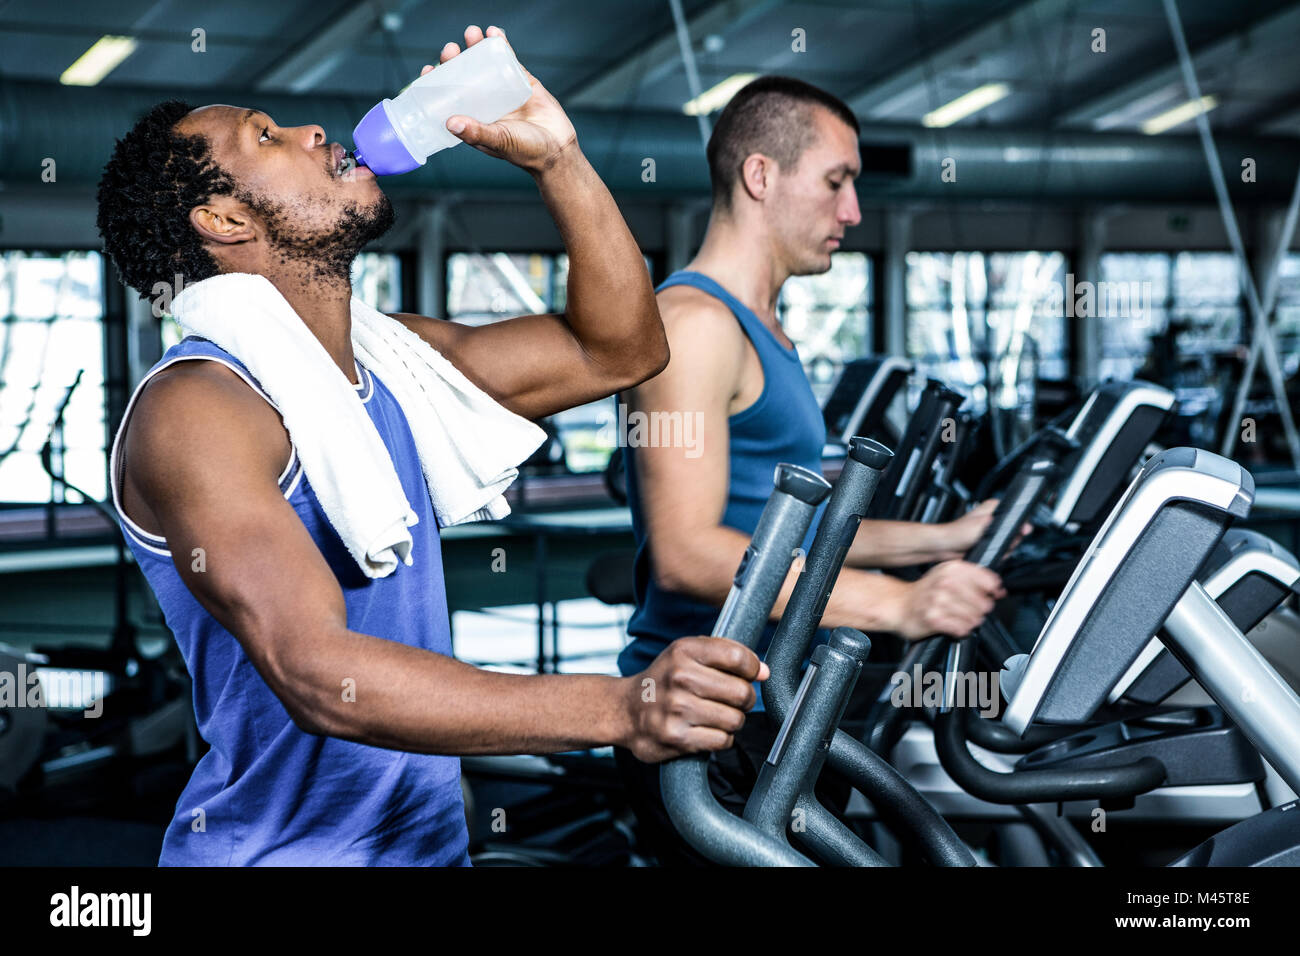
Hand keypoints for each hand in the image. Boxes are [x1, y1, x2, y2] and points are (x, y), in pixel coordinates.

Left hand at [424, 25, 577, 173]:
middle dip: (455, 60)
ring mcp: (503, 90)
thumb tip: (450, 122)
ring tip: (472, 33)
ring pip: (484, 64)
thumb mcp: (499, 142)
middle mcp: (485, 102)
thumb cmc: (527, 152)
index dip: (438, 83)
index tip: (429, 70)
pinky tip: (494, 33)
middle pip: (463, 75)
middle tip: (451, 49)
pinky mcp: (522, 81)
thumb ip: (477, 132)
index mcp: (474, 118)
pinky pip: (509, 60)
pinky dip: (501, 45)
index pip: (449, 97)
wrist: (558, 149)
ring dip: (476, 46)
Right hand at [619, 637, 767, 762]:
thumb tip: (764, 671)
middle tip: (732, 700)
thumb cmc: (664, 680)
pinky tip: (706, 730)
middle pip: (742, 692)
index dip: (753, 668)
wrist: (626, 710)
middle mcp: (680, 678)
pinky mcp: (677, 737)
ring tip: (715, 715)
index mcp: (684, 651)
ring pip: (735, 719)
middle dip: (744, 699)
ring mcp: (677, 709)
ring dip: (731, 721)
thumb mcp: (685, 654)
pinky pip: (722, 740)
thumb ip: (725, 654)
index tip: (751, 674)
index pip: (738, 657)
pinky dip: (720, 738)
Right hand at [892, 560, 1004, 640]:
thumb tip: (1000, 590)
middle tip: (969, 609)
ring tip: (960, 618)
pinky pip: (961, 629)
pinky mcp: (933, 619)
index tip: (988, 596)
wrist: (898, 604)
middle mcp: (945, 582)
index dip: (992, 592)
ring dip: (970, 622)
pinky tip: (953, 625)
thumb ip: (975, 578)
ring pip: (974, 618)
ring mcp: (938, 601)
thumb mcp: (948, 574)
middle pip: (985, 603)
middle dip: (981, 610)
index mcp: (952, 568)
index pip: (990, 582)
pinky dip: (961, 630)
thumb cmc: (927, 591)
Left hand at [935, 499, 1031, 560]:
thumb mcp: (984, 525)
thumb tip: (1023, 525)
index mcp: (994, 508)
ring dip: (1004, 548)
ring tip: (990, 546)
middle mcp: (995, 518)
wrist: (945, 547)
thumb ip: (1004, 525)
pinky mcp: (990, 543)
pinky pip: (1002, 549)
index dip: (1021, 525)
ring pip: (1011, 542)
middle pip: (1016, 530)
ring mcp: (993, 531)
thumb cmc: (958, 533)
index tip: (1021, 532)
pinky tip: (990, 552)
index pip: (1018, 513)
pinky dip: (999, 553)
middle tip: (1000, 542)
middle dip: (1011, 540)